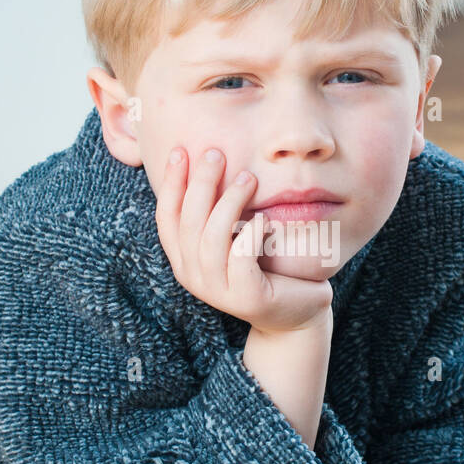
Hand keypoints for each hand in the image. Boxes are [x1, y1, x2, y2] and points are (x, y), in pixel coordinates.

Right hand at [156, 146, 333, 333]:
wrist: (297, 313)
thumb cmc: (266, 267)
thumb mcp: (234, 238)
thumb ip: (216, 213)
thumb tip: (206, 162)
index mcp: (184, 260)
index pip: (167, 218)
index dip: (170, 184)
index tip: (180, 151)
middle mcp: (193, 276)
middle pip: (188, 222)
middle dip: (200, 183)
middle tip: (216, 154)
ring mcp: (217, 290)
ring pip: (212, 238)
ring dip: (229, 202)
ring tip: (249, 178)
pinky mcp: (246, 297)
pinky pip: (241, 256)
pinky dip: (251, 232)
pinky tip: (264, 219)